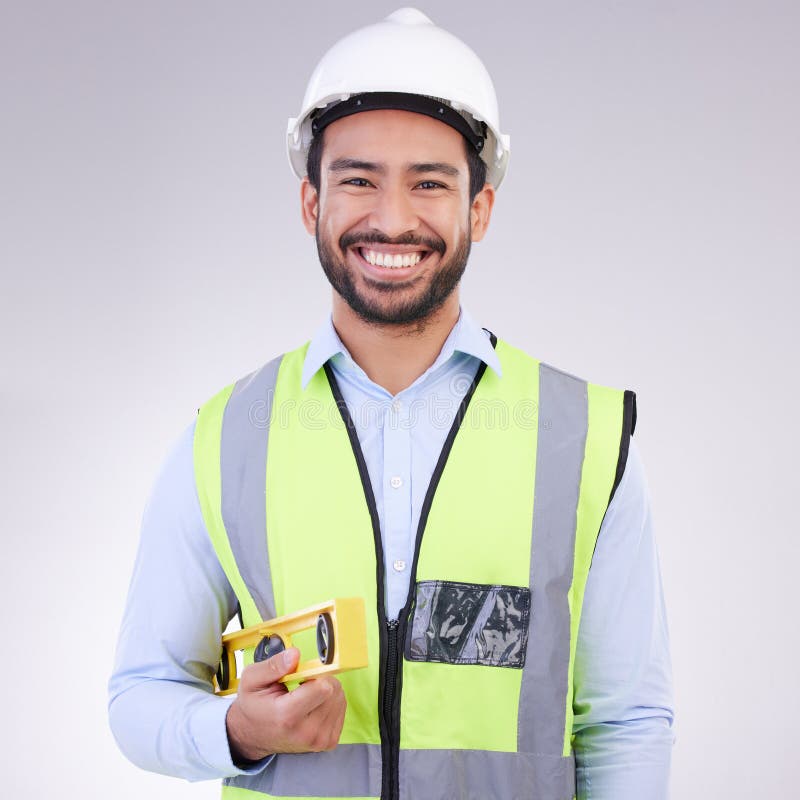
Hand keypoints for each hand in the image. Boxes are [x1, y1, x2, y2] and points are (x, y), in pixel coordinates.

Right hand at [225, 647, 346, 762]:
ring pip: (340, 698)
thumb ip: (273, 665)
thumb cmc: (253, 706)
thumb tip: (295, 654)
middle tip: (302, 684)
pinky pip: (341, 709)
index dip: (315, 673)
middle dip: (321, 680)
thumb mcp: (252, 679)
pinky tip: (313, 705)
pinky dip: (330, 702)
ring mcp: (319, 740)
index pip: (323, 688)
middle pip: (334, 691)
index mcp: (287, 716)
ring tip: (305, 695)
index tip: (303, 674)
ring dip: (326, 691)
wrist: (253, 736)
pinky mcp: (328, 742)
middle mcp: (306, 732)